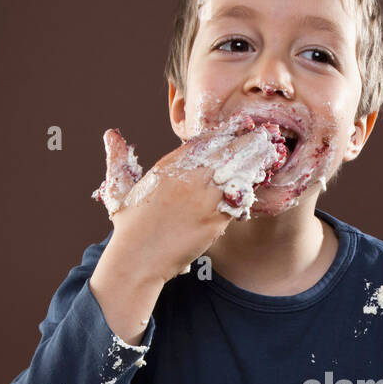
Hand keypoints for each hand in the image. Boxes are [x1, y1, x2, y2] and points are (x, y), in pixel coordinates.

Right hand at [91, 119, 285, 281]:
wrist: (138, 259)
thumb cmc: (128, 227)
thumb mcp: (119, 188)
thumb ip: (118, 159)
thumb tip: (111, 135)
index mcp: (168, 167)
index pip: (203, 142)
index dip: (225, 131)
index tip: (241, 123)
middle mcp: (187, 179)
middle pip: (225, 153)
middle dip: (246, 141)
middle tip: (268, 132)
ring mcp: (202, 199)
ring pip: (235, 174)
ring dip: (255, 161)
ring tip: (271, 150)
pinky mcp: (213, 220)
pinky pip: (237, 201)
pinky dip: (250, 189)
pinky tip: (263, 179)